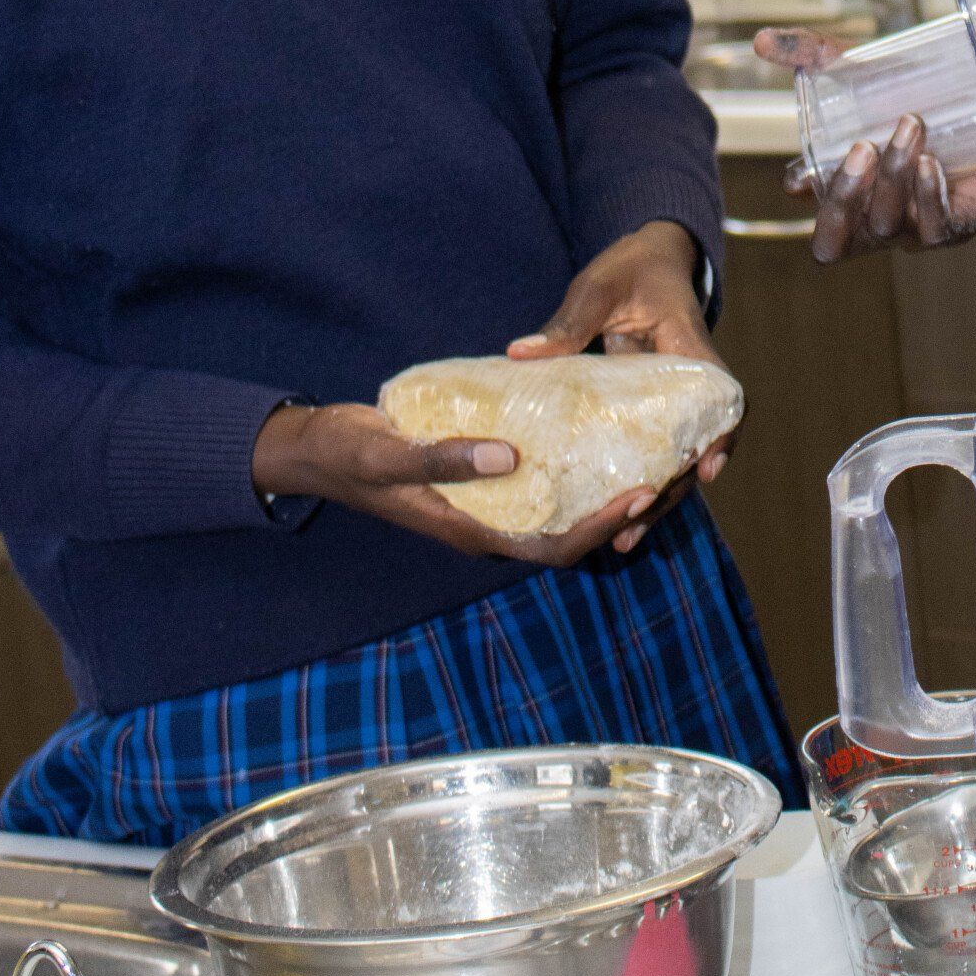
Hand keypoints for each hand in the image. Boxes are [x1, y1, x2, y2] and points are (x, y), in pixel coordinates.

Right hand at [250, 400, 662, 571]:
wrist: (317, 447)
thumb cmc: (350, 454)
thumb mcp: (390, 453)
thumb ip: (443, 458)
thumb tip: (508, 457)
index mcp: (472, 531)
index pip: (554, 545)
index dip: (602, 528)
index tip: (639, 496)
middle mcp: (488, 522)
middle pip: (568, 530)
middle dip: (615, 510)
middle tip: (658, 468)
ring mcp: (485, 501)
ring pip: (556, 506)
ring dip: (597, 490)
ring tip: (637, 450)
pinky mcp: (481, 474)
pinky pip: (536, 479)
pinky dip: (567, 465)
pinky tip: (588, 429)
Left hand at [506, 221, 732, 551]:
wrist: (647, 260)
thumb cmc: (630, 269)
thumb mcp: (598, 288)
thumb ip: (569, 322)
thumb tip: (521, 354)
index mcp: (690, 350)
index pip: (722, 398)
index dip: (721, 437)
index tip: (705, 469)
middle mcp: (688, 384)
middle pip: (697, 446)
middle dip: (671, 490)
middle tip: (635, 524)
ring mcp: (669, 402)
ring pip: (673, 458)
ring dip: (653, 499)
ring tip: (622, 541)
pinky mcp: (647, 410)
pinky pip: (648, 450)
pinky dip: (634, 482)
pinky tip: (609, 518)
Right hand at [753, 29, 975, 259]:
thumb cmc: (916, 100)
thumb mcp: (860, 74)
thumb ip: (812, 56)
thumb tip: (760, 39)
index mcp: (846, 196)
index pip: (807, 210)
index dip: (803, 198)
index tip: (802, 174)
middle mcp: (872, 221)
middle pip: (835, 240)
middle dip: (843, 197)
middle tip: (861, 147)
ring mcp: (911, 228)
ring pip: (887, 224)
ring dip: (894, 177)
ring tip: (910, 125)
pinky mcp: (953, 225)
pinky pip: (934, 225)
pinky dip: (927, 195)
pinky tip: (930, 163)